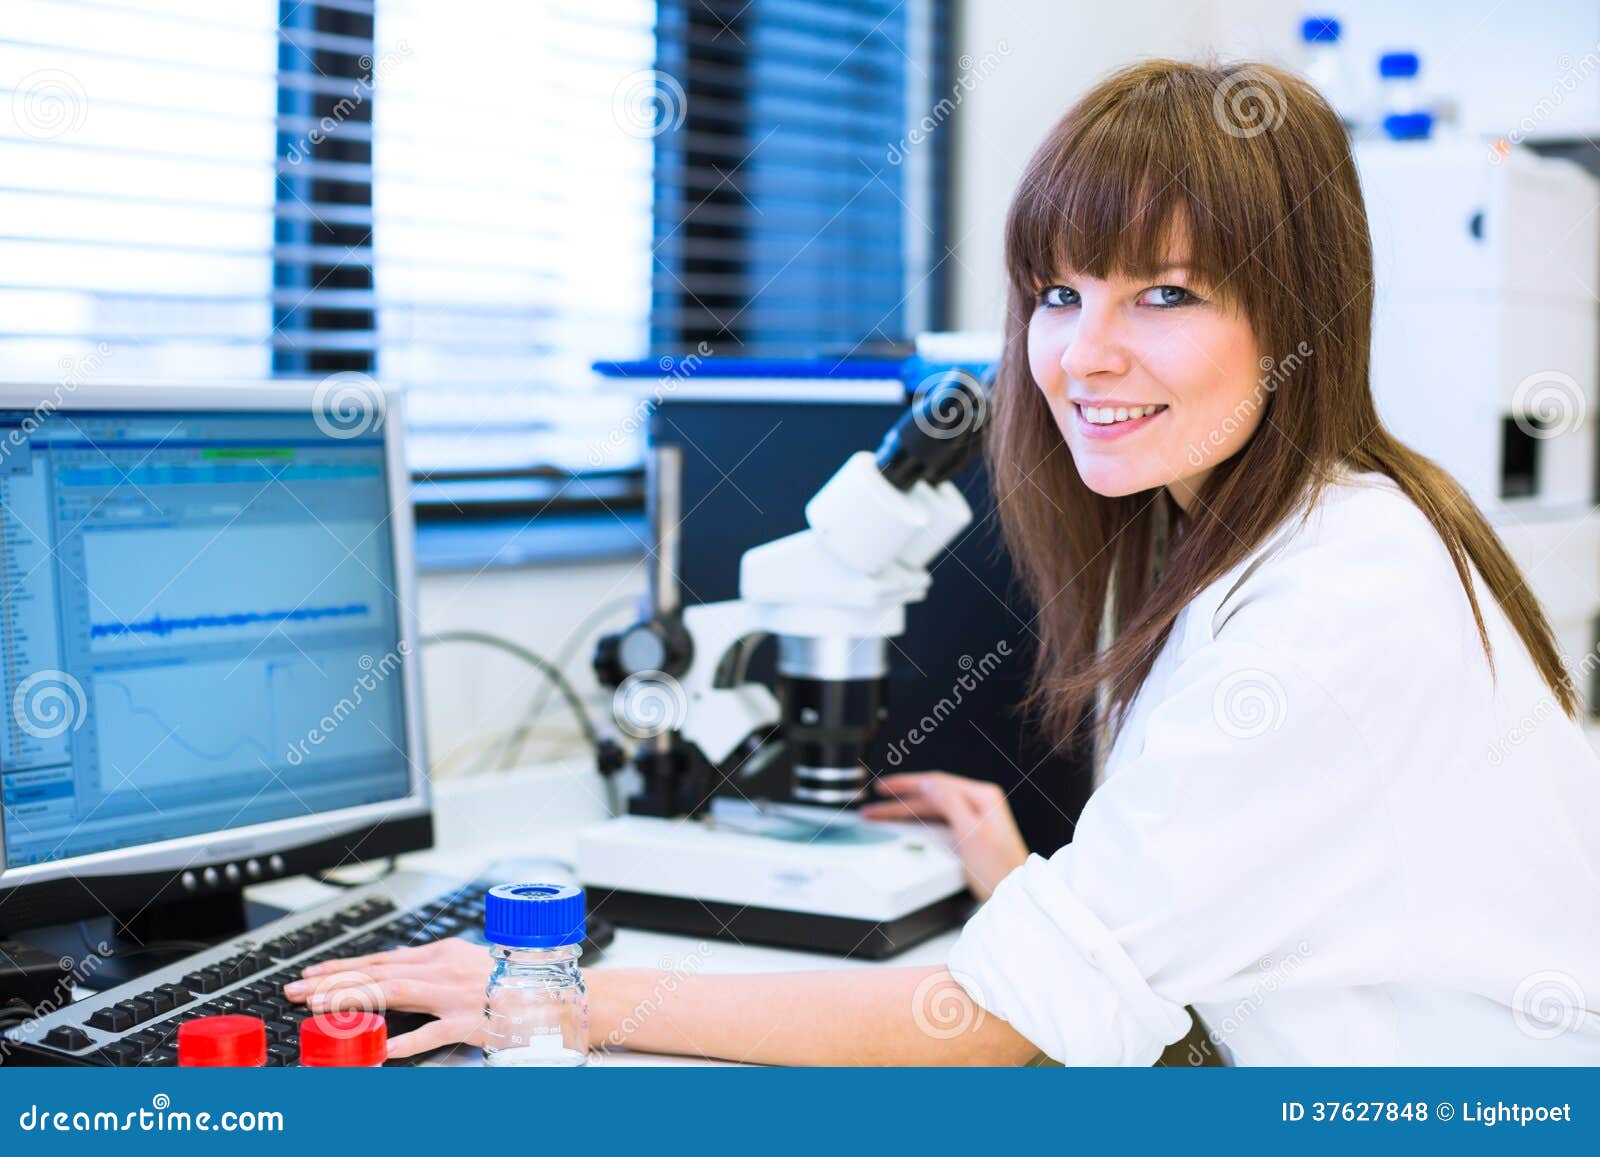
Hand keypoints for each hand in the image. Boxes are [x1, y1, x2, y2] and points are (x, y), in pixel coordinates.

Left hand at [281, 937, 492, 1058]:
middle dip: (333, 980)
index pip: (380, 959)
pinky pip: (433, 1032)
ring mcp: (455, 995)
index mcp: (441, 954)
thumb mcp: (464, 961)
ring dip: (352, 999)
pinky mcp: (468, 1021)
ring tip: (319, 1007)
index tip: (310, 974)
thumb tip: (391, 967)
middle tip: (297, 990)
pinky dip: (406, 1041)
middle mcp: (444, 969)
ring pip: (394, 993)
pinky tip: (381, 1049)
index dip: (342, 967)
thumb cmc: (507, 980)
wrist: (548, 993)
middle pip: (378, 973)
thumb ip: (428, 967)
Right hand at [860, 772, 1029, 900]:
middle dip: (899, 801)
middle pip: (930, 796)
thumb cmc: (1000, 869)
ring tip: (880, 815)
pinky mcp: (970, 833)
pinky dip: (917, 822)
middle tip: (873, 804)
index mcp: (981, 796)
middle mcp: (978, 803)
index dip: (905, 784)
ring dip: (905, 811)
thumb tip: (928, 783)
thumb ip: (949, 803)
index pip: (935, 782)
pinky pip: (936, 821)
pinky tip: (904, 825)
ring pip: (931, 809)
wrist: (1014, 895)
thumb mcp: (971, 833)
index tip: (883, 787)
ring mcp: (974, 817)